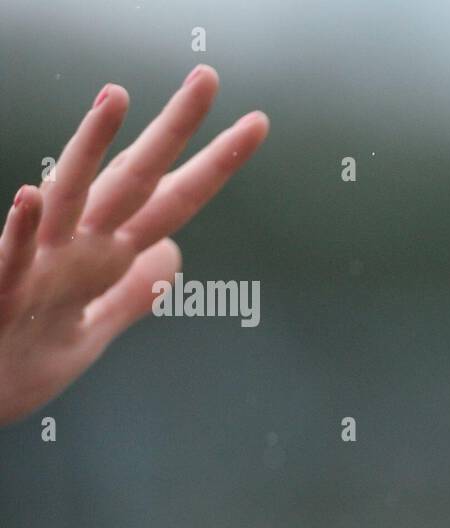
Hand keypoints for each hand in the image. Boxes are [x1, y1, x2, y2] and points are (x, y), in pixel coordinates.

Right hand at [0, 66, 267, 424]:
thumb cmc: (27, 356)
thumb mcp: (96, 329)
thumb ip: (133, 294)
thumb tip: (173, 256)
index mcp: (106, 255)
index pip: (174, 201)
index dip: (215, 166)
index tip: (255, 125)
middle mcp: (78, 246)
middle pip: (136, 178)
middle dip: (173, 131)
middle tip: (208, 78)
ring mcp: (38, 263)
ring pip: (69, 195)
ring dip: (90, 147)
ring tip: (116, 97)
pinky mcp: (1, 292)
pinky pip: (10, 257)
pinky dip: (20, 230)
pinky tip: (30, 198)